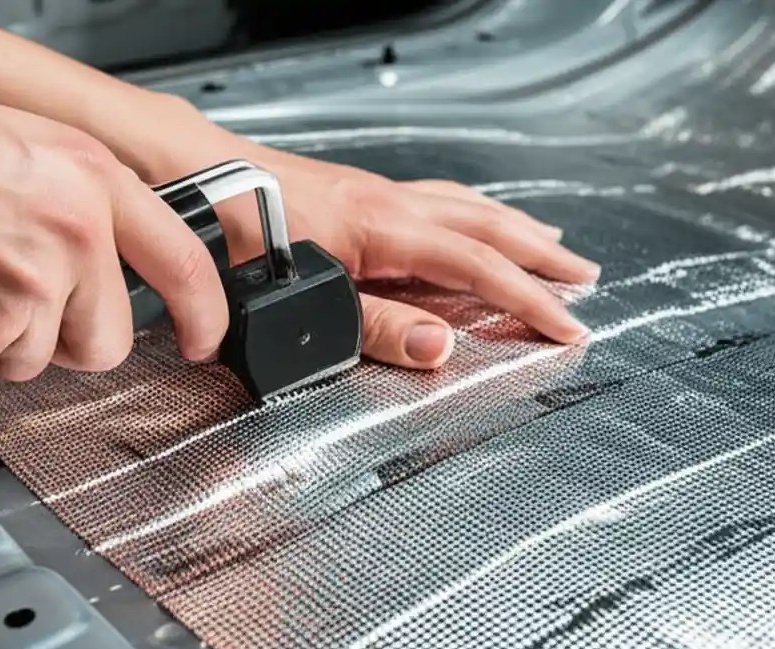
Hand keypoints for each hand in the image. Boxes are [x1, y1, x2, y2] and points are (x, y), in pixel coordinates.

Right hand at [0, 85, 228, 381]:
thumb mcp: (12, 144)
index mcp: (86, 175)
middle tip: (10, 299)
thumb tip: (108, 254)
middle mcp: (72, 230)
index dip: (204, 310)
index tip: (206, 336)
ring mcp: (31, 286)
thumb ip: (76, 199)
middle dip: (68, 336)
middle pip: (110, 336)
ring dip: (2, 341)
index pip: (181, 258)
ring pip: (43, 359)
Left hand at [123, 99, 599, 369]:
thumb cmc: (232, 234)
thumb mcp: (303, 297)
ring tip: (547, 243)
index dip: (530, 302)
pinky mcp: (354, 192)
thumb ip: (373, 326)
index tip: (569, 330)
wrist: (189, 174)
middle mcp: (389, 204)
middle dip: (540, 257)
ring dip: (513, 228)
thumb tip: (440, 348)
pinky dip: (470, 211)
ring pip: (465, 206)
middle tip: (584, 279)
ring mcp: (373, 193)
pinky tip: (463, 217)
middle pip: (487, 227)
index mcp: (386, 230)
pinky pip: (436, 197)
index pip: (480, 270)